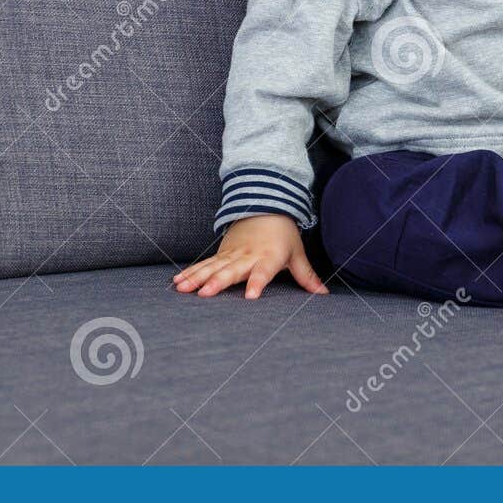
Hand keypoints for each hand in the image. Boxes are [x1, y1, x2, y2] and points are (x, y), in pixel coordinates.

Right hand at [172, 214, 328, 298]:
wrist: (266, 207)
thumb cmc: (283, 235)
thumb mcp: (296, 253)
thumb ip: (307, 276)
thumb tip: (324, 294)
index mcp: (268, 256)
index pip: (263, 271)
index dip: (257, 282)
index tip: (250, 295)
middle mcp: (248, 255)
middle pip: (232, 269)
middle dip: (218, 281)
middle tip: (205, 293)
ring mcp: (232, 253)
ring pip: (213, 266)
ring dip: (198, 278)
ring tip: (184, 289)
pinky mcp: (222, 253)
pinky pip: (204, 264)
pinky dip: (191, 272)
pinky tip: (178, 282)